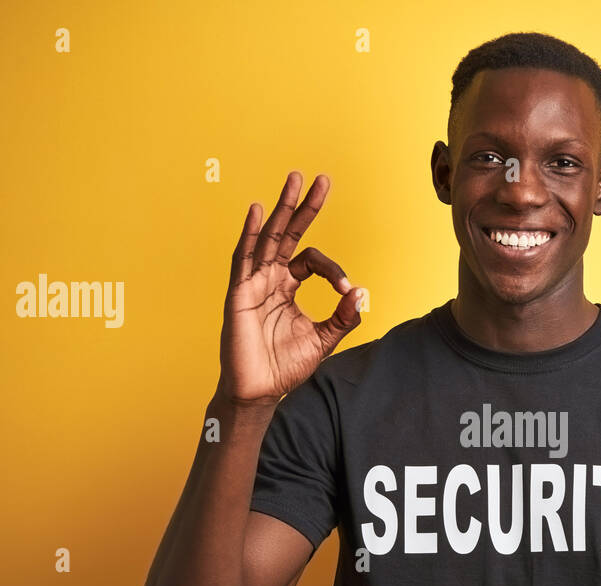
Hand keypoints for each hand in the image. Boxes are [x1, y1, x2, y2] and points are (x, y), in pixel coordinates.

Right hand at [219, 171, 363, 404]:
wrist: (260, 390)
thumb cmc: (285, 366)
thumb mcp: (323, 339)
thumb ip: (343, 318)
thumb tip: (361, 294)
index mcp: (288, 287)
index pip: (312, 261)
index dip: (333, 270)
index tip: (346, 289)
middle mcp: (270, 279)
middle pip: (289, 234)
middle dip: (306, 207)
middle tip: (322, 179)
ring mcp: (253, 283)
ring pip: (269, 237)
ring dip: (283, 208)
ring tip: (296, 180)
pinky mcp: (240, 294)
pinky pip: (243, 258)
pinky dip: (249, 233)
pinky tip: (256, 209)